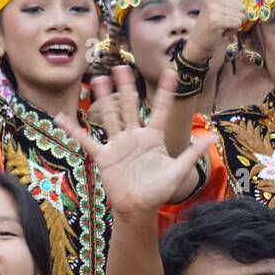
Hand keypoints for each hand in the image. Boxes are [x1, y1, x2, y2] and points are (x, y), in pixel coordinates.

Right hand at [58, 66, 216, 214]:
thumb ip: (192, 153)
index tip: (172, 72)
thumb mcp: (179, 171)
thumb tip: (212, 137)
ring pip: (110, 116)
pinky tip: (63, 119)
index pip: (160, 109)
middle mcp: (134, 136)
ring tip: (98, 79)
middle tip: (121, 67)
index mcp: (153, 137)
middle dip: (126, 87)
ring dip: (104, 99)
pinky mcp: (104, 156)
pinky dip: (74, 131)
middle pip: (130, 106)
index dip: (165, 91)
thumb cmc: (159, 190)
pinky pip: (87, 141)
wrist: (139, 207)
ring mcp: (118, 145)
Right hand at [183, 0, 243, 63]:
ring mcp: (213, 8)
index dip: (235, 12)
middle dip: (236, 18)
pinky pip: (238, 23)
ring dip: (234, 25)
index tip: (222, 18)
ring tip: (221, 29)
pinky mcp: (215, 20)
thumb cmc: (212, 30)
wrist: (198, 46)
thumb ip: (235, 6)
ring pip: (241, 15)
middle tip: (222, 25)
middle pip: (242, 6)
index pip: (240, 0)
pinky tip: (220, 33)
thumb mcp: (222, 12)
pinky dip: (232, 31)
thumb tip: (253, 5)